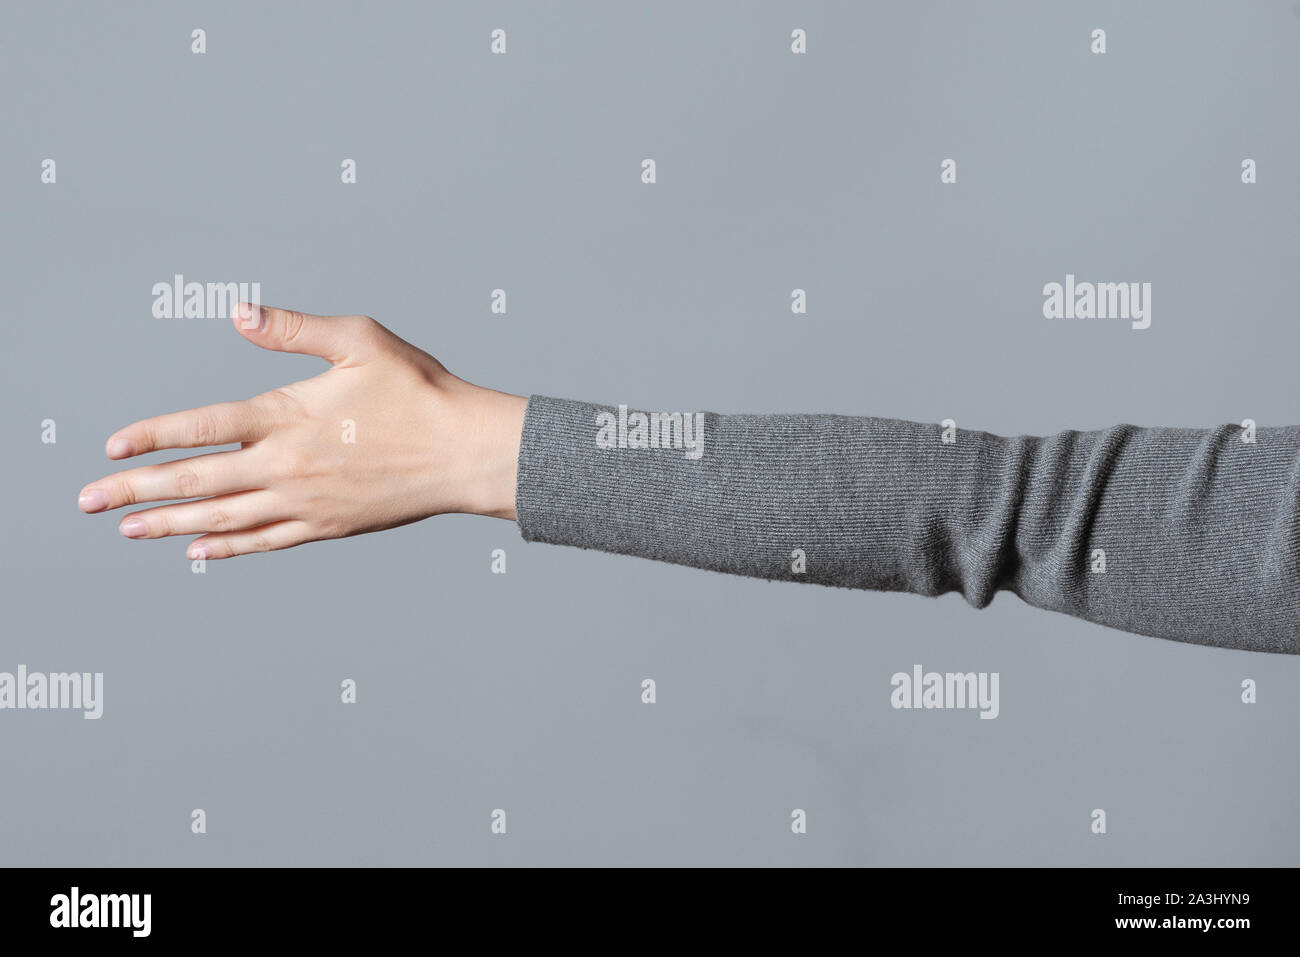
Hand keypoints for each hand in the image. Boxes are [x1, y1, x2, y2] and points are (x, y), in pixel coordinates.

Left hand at [77, 304, 526, 559]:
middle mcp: (287, 465)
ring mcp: (306, 502)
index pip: (203, 429)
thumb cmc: (419, 391)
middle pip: (198, 482)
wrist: (465, 451)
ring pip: (223, 519)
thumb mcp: (359, 340)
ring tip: (128, 529)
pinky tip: (198, 551)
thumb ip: (294, 329)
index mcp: (289, 416)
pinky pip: (266, 542)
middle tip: (89, 500)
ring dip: (170, 524)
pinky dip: (228, 548)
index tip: (114, 447)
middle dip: (137, 490)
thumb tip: (238, 314)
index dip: (154, 437)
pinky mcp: (328, 526)